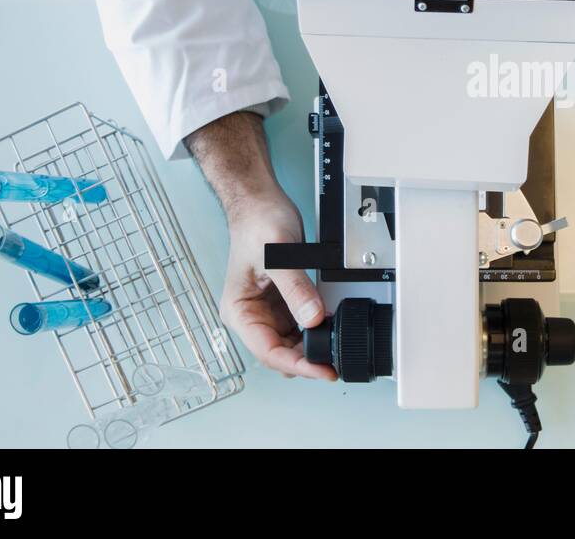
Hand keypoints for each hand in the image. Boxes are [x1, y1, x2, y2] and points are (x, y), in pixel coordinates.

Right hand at [220, 190, 334, 379]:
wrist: (261, 203)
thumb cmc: (258, 224)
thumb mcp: (279, 255)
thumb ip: (297, 289)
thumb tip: (313, 318)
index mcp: (239, 310)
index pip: (267, 351)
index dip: (297, 364)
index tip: (322, 370)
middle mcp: (251, 315)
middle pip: (280, 353)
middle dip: (307, 359)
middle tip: (335, 360)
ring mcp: (267, 310)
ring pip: (292, 344)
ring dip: (312, 347)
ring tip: (335, 344)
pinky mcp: (282, 303)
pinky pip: (300, 326)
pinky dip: (315, 330)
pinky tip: (329, 327)